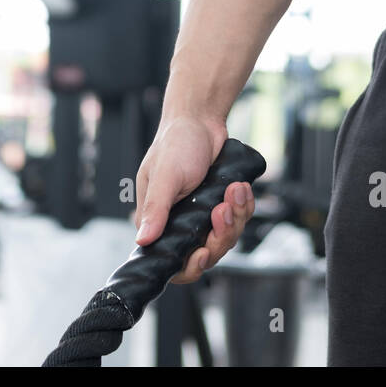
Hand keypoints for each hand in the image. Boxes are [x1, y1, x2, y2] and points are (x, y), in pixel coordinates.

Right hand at [133, 117, 255, 283]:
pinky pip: (238, 220)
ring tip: (235, 190)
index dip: (189, 265)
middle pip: (206, 253)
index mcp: (158, 220)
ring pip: (226, 238)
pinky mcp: (221, 207)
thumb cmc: (176, 143)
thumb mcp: (165, 175)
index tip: (203, 252)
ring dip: (235, 216)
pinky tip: (240, 188)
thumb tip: (142, 240)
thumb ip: (155, 209)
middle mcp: (179, 223)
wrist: (201, 120)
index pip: (171, 260)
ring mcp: (202, 217)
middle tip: (222, 209)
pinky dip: (243, 206)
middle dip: (220, 235)